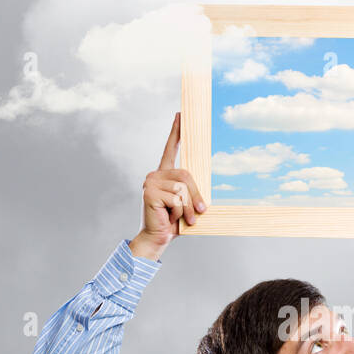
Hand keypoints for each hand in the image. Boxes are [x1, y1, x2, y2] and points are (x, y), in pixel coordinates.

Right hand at [132, 112, 206, 257]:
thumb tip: (204, 187)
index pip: (170, 148)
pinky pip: (176, 199)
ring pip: (182, 189)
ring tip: (180, 218)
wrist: (158, 239)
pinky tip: (168, 218)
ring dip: (186, 208)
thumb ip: (191, 192)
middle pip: (185, 175)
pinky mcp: (149, 192)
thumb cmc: (174, 223)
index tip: (180, 114)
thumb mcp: (187, 204)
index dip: (176, 132)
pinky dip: (178, 212)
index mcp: (164, 174)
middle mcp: (155, 174)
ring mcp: (150, 182)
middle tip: (199, 213)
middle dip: (195, 196)